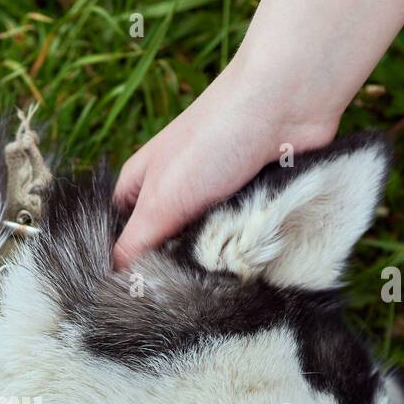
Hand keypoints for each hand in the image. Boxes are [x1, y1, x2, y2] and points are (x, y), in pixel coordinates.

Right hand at [113, 59, 338, 269]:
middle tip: (177, 291)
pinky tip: (242, 262)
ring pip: (200, 252)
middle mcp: (172, 195)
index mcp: (140, 188)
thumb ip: (135, 244)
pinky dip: (239, 252)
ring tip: (211, 276)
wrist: (286, 105)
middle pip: (160, 251)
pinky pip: (236, 243)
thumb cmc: (213, 140)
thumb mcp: (161, 199)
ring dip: (207, 264)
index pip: (117, 240)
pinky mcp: (246, 206)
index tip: (133, 298)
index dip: (121, 268)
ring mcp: (210, 202)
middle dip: (170, 270)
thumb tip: (120, 285)